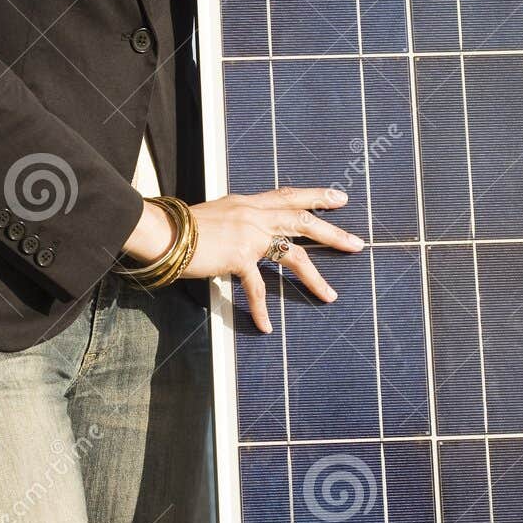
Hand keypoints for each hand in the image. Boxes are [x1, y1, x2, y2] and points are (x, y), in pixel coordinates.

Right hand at [182, 185, 365, 333]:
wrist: (164, 231)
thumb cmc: (182, 226)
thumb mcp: (216, 214)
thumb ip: (235, 220)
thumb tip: (241, 231)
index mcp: (249, 203)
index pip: (289, 195)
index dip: (316, 196)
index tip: (339, 197)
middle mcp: (254, 214)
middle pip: (303, 221)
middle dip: (333, 233)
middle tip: (357, 244)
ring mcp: (249, 234)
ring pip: (294, 254)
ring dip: (315, 278)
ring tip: (331, 296)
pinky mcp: (239, 256)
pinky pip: (257, 287)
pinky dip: (261, 309)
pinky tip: (267, 326)